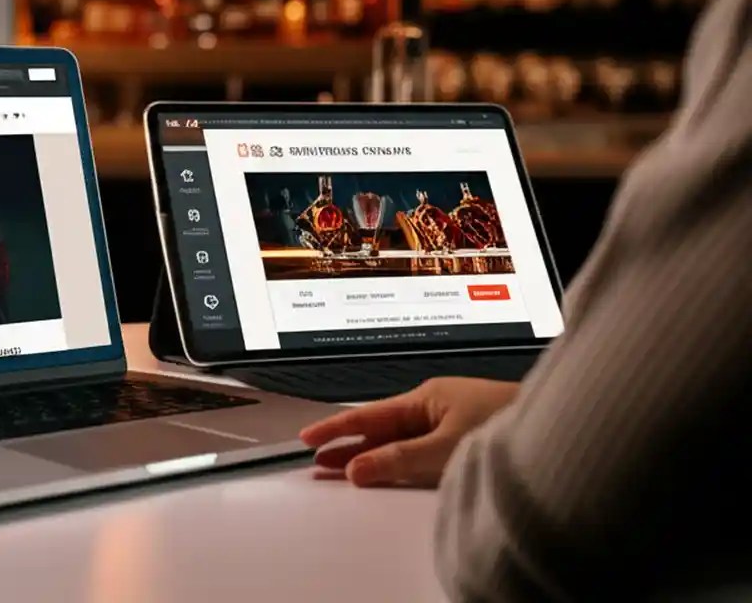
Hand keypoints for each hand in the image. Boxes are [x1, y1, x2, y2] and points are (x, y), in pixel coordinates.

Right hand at [299, 377, 518, 487]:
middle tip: (318, 461)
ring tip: (341, 469)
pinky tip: (389, 469)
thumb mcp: (445, 447)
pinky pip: (420, 448)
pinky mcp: (465, 436)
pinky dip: (398, 459)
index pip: (369, 416)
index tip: (309, 438)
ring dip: (371, 454)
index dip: (336, 428)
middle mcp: (435, 406)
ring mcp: (450, 421)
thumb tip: (356, 469)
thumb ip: (399, 460)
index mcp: (426, 398)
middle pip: (382, 428)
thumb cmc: (508, 422)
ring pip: (401, 439)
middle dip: (348, 445)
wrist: (559, 426)